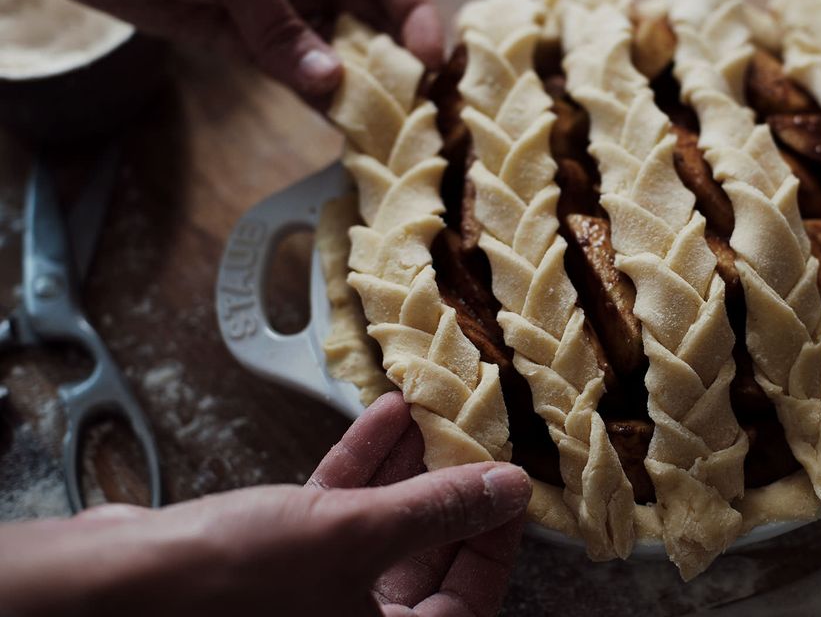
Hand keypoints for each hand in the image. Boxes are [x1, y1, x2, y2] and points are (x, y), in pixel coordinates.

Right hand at [0, 392, 529, 616]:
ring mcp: (313, 595)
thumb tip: (506, 489)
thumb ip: (435, 510)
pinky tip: (382, 417)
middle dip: (447, 490)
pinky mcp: (277, 560)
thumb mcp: (354, 536)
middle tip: (473, 438)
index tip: (509, 490)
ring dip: (405, 467)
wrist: (119, 584)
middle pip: (425, 558)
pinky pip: (337, 512)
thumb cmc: (232, 581)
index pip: (466, 601)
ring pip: (380, 527)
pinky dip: (359, 466)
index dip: (493, 542)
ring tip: (432, 413)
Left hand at [41, 0, 442, 95]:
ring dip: (359, 83)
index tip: (426, 57)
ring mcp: (283, 4)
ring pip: (338, 49)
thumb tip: (331, 83)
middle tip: (415, 102)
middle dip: (394, 56)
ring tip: (382, 122)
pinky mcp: (251, 39)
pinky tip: (338, 122)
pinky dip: (317, 95)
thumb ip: (279, 23)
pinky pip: (297, 71)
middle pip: (372, 15)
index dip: (415, 11)